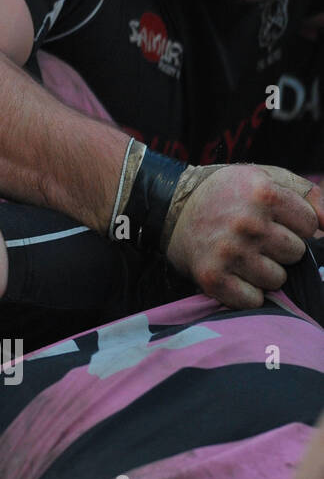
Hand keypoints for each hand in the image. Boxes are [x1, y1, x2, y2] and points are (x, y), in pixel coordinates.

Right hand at [164, 164, 323, 308]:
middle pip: (295, 254)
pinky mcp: (212, 277)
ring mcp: (228, 252)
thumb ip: (309, 196)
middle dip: (279, 248)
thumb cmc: (227, 193)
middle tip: (253, 238)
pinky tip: (233, 274)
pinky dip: (246, 292)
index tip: (271, 220)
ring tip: (242, 255)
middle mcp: (247, 223)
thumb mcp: (268, 178)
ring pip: (277, 279)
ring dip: (264, 271)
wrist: (169, 206)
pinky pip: (252, 300)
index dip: (293, 225)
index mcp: (264, 194)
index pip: (310, 226)